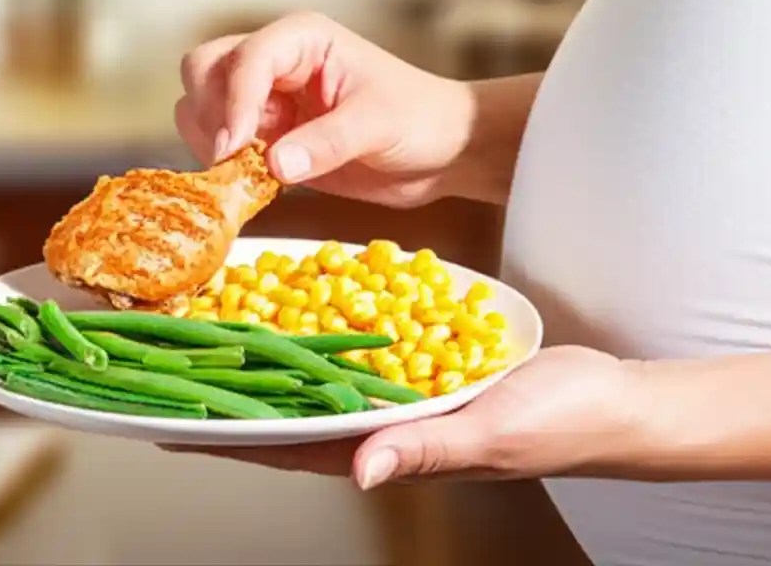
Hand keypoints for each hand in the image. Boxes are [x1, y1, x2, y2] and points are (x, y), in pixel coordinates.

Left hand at [163, 347, 649, 488]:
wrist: (609, 400)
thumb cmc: (560, 424)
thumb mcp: (492, 433)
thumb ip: (426, 448)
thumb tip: (362, 470)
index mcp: (385, 451)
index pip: (284, 445)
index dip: (221, 434)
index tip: (160, 417)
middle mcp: (376, 426)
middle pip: (283, 409)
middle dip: (225, 390)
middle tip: (164, 361)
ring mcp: (392, 398)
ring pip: (310, 376)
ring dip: (260, 356)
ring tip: (207, 326)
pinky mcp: (411, 370)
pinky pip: (349, 348)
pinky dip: (313, 328)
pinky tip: (287, 302)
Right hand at [175, 11, 474, 207]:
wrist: (442, 151)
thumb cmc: (421, 120)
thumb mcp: (379, 125)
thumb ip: (327, 143)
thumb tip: (274, 166)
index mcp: (302, 40)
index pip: (245, 59)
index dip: (234, 102)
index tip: (235, 148)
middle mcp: (275, 63)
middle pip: (204, 69)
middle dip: (210, 113)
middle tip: (233, 159)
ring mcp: (266, 99)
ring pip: (201, 106)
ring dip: (211, 141)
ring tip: (250, 172)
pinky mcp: (266, 137)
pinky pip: (220, 145)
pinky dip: (223, 166)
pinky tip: (256, 184)